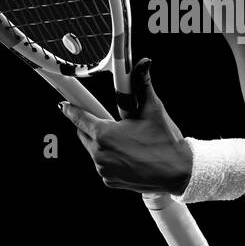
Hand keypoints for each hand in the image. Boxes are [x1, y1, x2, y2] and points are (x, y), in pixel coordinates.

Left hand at [58, 58, 192, 193]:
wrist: (179, 172)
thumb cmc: (166, 144)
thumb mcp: (153, 109)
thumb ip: (142, 84)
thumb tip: (142, 65)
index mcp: (105, 135)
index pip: (79, 117)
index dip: (71, 108)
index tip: (65, 104)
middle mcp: (100, 154)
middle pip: (83, 134)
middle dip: (92, 125)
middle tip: (111, 121)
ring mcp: (104, 170)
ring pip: (93, 150)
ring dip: (102, 142)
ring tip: (126, 140)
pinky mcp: (110, 181)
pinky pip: (102, 164)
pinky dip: (110, 158)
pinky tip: (128, 154)